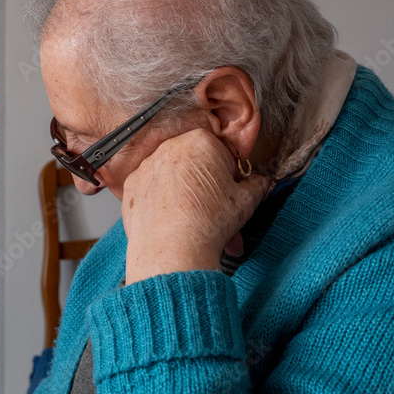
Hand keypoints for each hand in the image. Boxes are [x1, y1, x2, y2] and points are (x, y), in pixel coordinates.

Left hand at [122, 128, 271, 283]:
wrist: (173, 251)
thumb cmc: (208, 223)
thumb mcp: (246, 202)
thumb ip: (257, 185)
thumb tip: (261, 182)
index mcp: (201, 142)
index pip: (221, 153)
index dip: (228, 175)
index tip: (228, 191)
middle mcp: (170, 148)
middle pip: (194, 162)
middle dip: (204, 183)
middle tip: (212, 207)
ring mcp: (147, 166)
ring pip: (172, 175)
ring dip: (183, 191)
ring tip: (193, 218)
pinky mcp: (132, 186)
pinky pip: (151, 189)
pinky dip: (161, 201)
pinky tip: (172, 219)